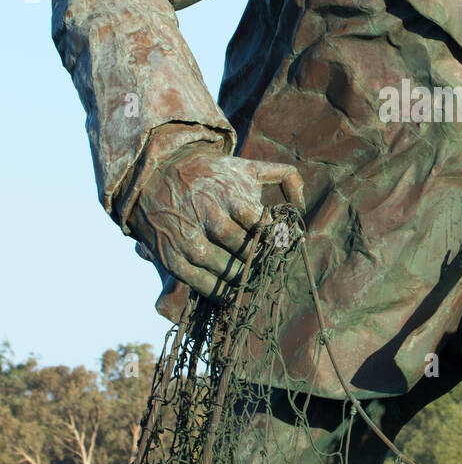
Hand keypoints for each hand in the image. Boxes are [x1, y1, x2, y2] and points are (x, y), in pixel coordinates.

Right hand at [128, 144, 303, 299]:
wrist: (156, 174)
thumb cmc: (213, 174)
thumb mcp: (248, 166)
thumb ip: (284, 176)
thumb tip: (302, 204)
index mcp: (229, 191)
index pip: (259, 222)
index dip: (273, 239)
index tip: (280, 247)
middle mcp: (207, 212)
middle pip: (240, 245)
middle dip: (257, 260)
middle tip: (268, 269)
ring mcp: (187, 234)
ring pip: (220, 264)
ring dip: (240, 277)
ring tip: (252, 282)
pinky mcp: (170, 253)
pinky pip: (196, 279)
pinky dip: (215, 292)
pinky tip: (229, 296)